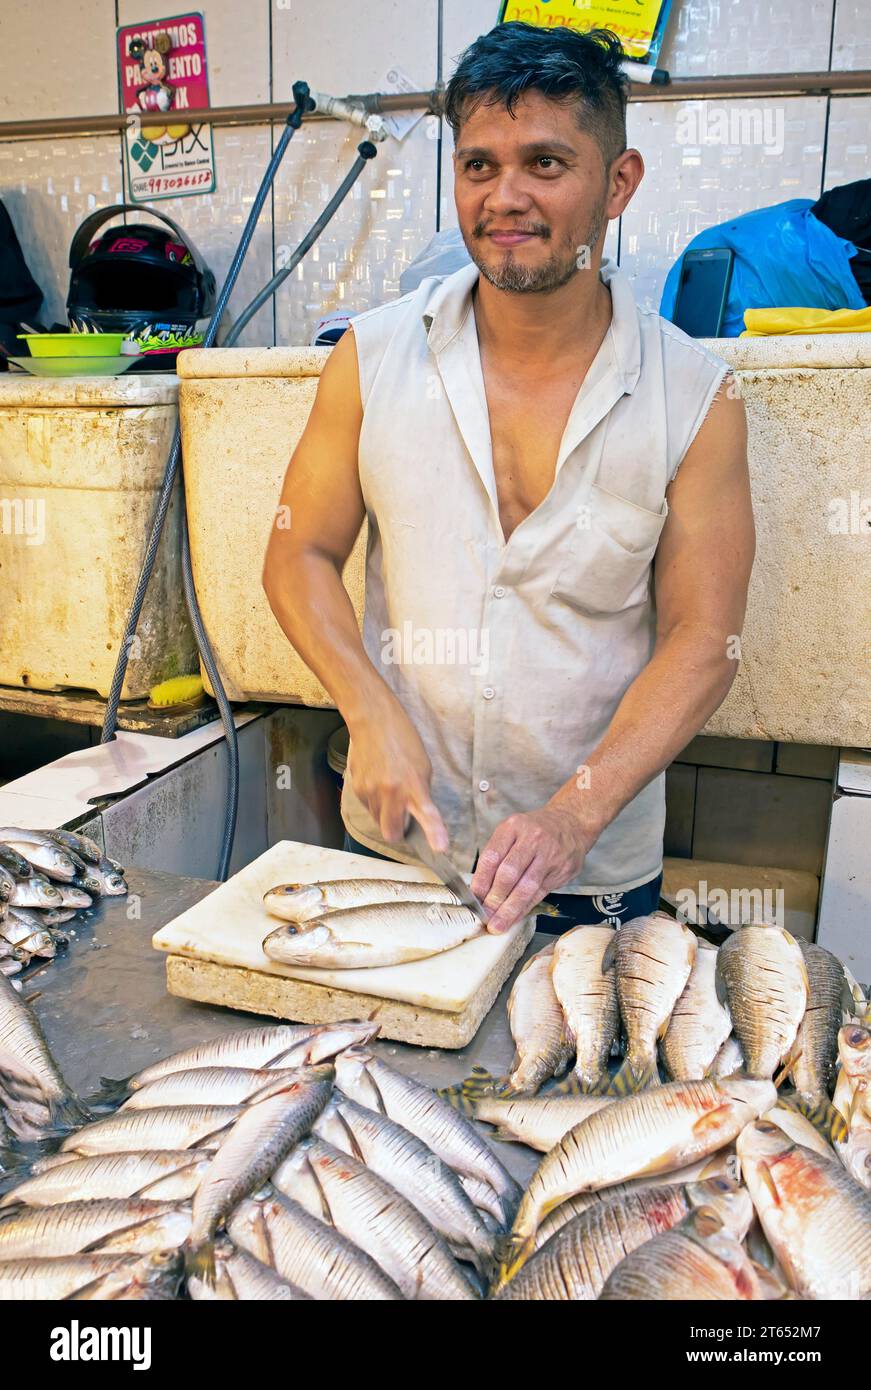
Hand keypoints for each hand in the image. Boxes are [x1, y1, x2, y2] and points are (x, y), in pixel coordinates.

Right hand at [346, 702, 447, 852]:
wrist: (372, 720)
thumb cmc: (403, 739)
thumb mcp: (422, 765)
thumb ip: (419, 792)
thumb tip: (414, 813)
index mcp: (414, 785)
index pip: (427, 814)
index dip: (434, 833)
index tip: (441, 848)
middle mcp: (392, 792)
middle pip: (391, 832)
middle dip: (397, 831)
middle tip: (403, 818)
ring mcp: (371, 792)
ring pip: (377, 820)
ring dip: (384, 813)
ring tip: (388, 788)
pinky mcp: (357, 789)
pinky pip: (367, 806)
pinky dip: (374, 801)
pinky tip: (377, 780)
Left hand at [471, 804, 592, 933]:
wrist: (571, 823)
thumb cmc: (535, 830)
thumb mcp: (512, 831)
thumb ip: (497, 856)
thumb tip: (480, 890)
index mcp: (513, 827)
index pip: (492, 857)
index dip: (481, 881)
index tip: (474, 899)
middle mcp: (532, 839)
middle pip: (509, 873)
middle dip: (495, 899)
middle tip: (485, 916)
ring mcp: (549, 855)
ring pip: (526, 887)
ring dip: (510, 909)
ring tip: (498, 924)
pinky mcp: (562, 870)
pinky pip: (540, 893)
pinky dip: (525, 908)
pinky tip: (515, 917)